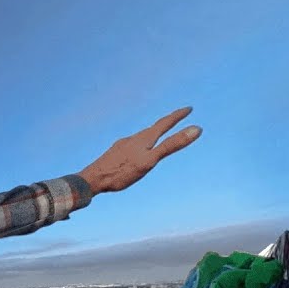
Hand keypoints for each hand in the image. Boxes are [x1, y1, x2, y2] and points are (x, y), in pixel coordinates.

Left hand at [79, 107, 200, 192]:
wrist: (92, 179)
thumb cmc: (122, 172)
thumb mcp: (151, 160)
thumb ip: (172, 145)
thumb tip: (196, 129)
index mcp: (144, 139)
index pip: (164, 123)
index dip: (178, 116)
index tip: (189, 108)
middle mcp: (133, 138)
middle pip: (154, 128)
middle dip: (167, 122)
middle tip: (177, 117)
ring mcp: (123, 145)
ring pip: (142, 136)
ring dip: (153, 133)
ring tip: (159, 133)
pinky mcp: (115, 153)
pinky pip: (132, 145)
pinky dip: (141, 143)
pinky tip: (135, 151)